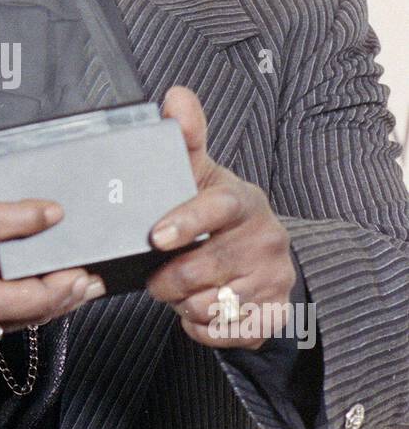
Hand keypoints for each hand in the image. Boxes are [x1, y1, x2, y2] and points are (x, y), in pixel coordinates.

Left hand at [146, 87, 295, 349]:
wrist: (264, 258)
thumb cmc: (218, 214)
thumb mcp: (202, 176)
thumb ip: (187, 139)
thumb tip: (176, 95)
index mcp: (243, 201)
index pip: (217, 208)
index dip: (186, 222)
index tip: (156, 236)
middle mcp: (265, 239)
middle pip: (201, 268)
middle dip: (168, 278)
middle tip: (157, 274)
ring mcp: (273, 278)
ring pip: (209, 304)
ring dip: (183, 303)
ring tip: (182, 288)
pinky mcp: (273, 314)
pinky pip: (222, 333)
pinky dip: (201, 327)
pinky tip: (198, 309)